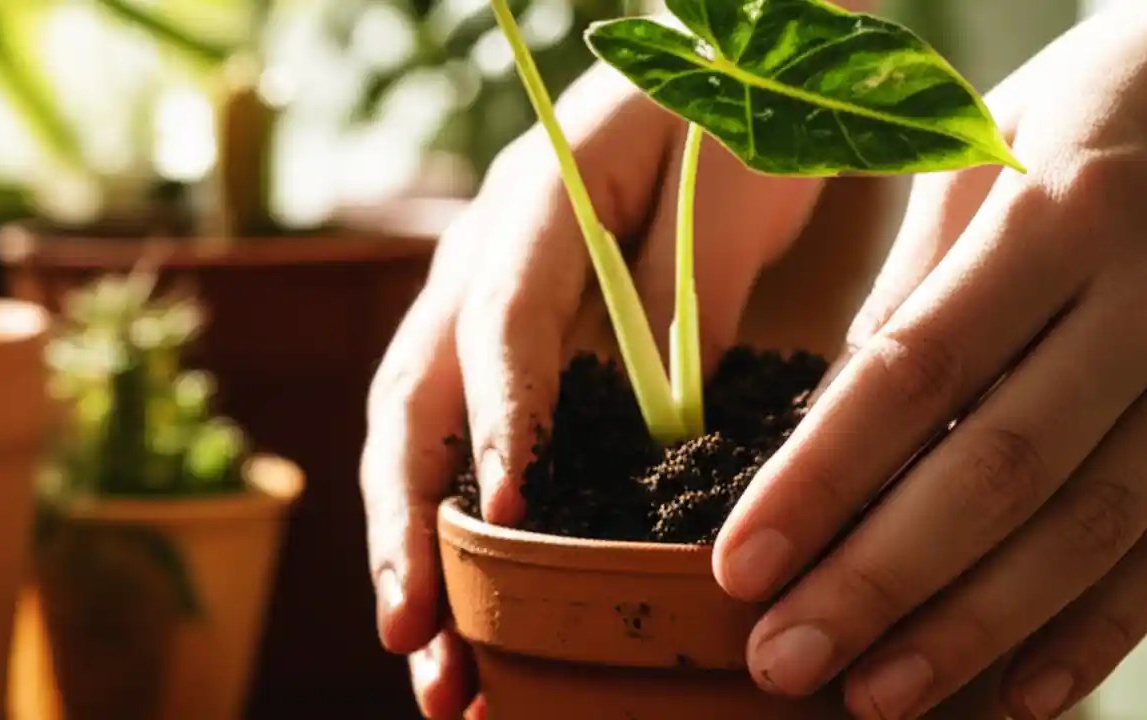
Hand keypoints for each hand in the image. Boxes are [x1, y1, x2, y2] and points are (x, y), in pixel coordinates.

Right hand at [360, 64, 829, 716]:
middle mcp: (481, 261)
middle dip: (409, 523)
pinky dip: (457, 531)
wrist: (721, 79)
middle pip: (415, 400)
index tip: (503, 518)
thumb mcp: (727, 192)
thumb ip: (684, 300)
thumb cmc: (737, 121)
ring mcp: (482, 308)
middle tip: (417, 637)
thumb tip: (661, 434)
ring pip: (418, 439)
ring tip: (434, 671)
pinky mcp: (508, 350)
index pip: (500, 319)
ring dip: (419, 554)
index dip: (497, 420)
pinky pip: (459, 443)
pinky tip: (471, 616)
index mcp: (536, 204)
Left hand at [713, 3, 1146, 718]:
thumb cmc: (1092, 111)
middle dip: (880, 581)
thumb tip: (833, 430)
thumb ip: (916, 297)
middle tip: (784, 660)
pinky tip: (1021, 695)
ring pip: (1091, 526)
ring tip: (877, 697)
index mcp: (1059, 215)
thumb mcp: (985, 159)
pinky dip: (1100, 629)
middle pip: (998, 470)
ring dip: (976, 629)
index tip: (739, 565)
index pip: (914, 373)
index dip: (820, 481)